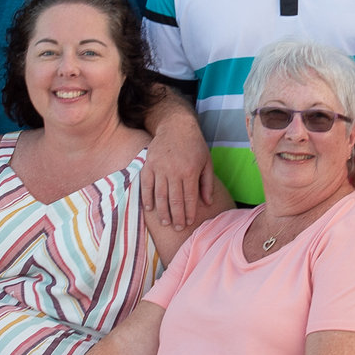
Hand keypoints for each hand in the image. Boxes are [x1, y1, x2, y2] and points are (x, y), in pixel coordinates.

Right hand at [142, 108, 211, 228]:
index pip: (189, 198)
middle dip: (177, 216)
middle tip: (178, 228)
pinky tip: (150, 209)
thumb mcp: (206, 162)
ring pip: (160, 195)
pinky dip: (147, 198)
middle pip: (174, 200)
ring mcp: (159, 168)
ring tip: (166, 222)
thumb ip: (207, 183)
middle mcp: (174, 171)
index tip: (189, 222)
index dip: (189, 212)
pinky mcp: (148, 164)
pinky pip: (146, 185)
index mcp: (190, 171)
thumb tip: (208, 203)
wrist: (176, 126)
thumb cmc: (194, 145)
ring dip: (162, 211)